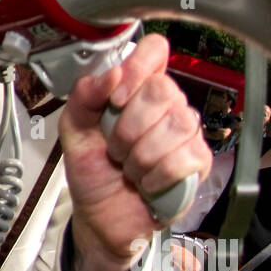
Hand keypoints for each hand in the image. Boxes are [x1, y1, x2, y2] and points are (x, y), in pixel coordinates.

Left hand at [61, 33, 209, 270]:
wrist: (101, 219)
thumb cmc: (93, 173)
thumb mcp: (74, 130)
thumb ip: (83, 96)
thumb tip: (110, 74)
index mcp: (136, 89)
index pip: (154, 51)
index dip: (138, 68)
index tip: (117, 98)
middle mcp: (165, 105)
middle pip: (163, 89)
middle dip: (128, 126)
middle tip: (116, 147)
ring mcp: (185, 132)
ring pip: (175, 124)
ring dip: (141, 154)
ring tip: (130, 166)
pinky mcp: (197, 162)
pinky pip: (185, 157)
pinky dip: (156, 174)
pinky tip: (147, 181)